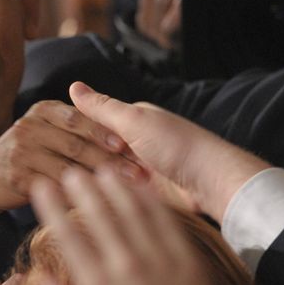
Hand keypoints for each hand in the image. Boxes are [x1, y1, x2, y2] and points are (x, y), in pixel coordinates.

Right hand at [0, 100, 140, 211]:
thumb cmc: (28, 156)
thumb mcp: (47, 130)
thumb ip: (76, 121)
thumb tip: (115, 117)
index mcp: (43, 110)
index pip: (79, 119)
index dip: (103, 131)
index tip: (127, 144)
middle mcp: (30, 126)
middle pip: (76, 142)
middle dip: (108, 157)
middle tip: (137, 170)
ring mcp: (21, 152)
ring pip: (68, 166)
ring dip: (100, 179)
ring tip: (126, 189)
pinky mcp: (18, 178)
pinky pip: (55, 188)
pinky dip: (78, 197)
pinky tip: (100, 204)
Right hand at [30, 167, 222, 284]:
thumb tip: (40, 276)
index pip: (67, 236)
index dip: (51, 207)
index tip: (40, 186)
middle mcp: (127, 269)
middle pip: (99, 216)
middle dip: (81, 189)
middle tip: (70, 171)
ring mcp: (160, 263)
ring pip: (133, 212)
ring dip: (115, 188)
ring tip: (101, 170)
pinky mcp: (188, 261)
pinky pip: (166, 222)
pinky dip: (150, 201)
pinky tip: (141, 187)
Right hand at [69, 82, 268, 221]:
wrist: (210, 181)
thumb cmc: (177, 145)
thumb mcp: (135, 120)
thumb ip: (103, 108)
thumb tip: (73, 85)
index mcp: (131, 120)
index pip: (92, 124)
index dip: (82, 135)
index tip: (82, 143)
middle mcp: (133, 142)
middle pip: (96, 151)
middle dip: (95, 161)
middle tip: (109, 166)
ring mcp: (138, 169)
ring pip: (105, 174)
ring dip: (108, 179)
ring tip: (119, 182)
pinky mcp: (144, 193)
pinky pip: (118, 194)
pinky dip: (114, 195)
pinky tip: (109, 199)